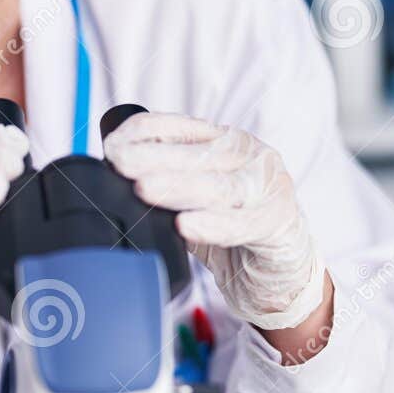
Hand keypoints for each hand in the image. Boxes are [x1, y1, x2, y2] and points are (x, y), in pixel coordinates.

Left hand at [104, 113, 325, 332]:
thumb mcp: (194, 201)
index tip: (112, 146)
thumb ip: (165, 189)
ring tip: (146, 189)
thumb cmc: (235, 227)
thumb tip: (116, 185)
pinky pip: (240, 224)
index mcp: (224, 140)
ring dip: (179, 187)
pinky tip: (186, 226)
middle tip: (121, 163)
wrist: (281, 266)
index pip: (179, 126)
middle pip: (198, 153)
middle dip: (154, 158)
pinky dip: (211, 225)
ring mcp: (268, 185)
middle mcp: (249, 154)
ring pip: (219, 186)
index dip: (144, 133)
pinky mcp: (278, 221)